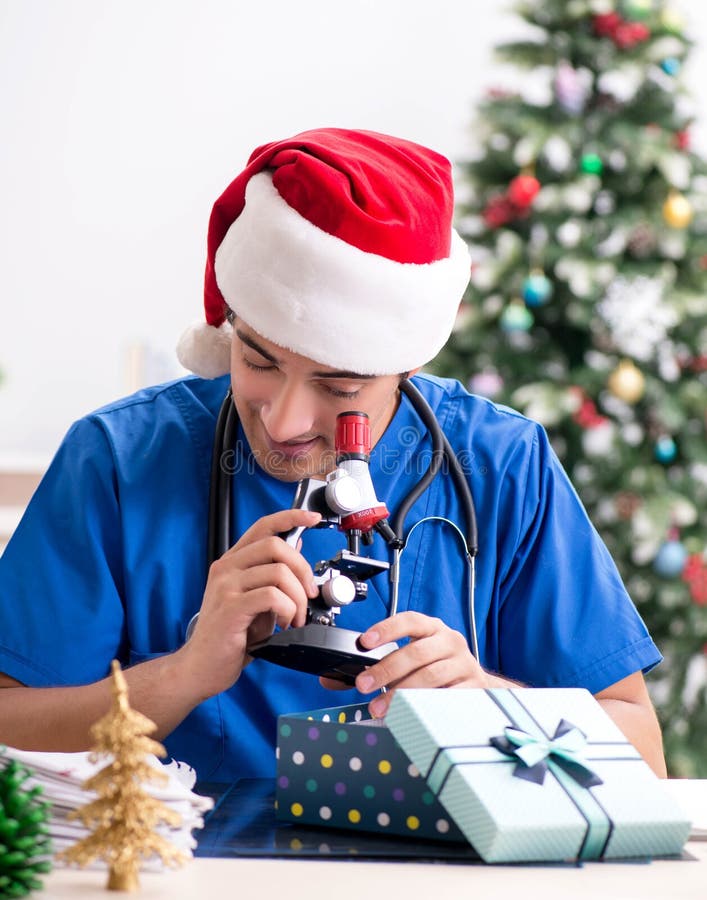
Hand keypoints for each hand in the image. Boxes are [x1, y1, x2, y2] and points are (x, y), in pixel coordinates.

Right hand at [177, 508, 320, 697]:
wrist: (199, 668)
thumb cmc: (228, 637)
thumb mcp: (255, 599)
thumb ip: (272, 573)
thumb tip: (296, 546)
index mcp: (232, 563)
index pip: (263, 526)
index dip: (290, 517)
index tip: (312, 518)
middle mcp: (226, 569)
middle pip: (275, 545)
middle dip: (303, 569)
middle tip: (308, 595)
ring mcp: (226, 587)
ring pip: (279, 572)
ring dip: (298, 598)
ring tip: (295, 617)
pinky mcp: (230, 608)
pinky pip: (272, 596)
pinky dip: (288, 610)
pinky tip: (284, 624)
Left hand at [351, 612, 489, 717]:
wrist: (477, 683)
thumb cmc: (436, 667)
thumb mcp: (409, 659)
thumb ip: (372, 667)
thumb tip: (329, 679)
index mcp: (432, 628)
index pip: (409, 620)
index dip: (387, 628)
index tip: (365, 641)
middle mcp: (449, 641)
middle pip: (417, 652)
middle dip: (386, 669)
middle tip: (363, 684)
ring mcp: (464, 663)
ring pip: (430, 676)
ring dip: (401, 693)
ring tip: (380, 707)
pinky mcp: (473, 687)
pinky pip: (447, 697)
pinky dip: (427, 705)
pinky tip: (411, 712)